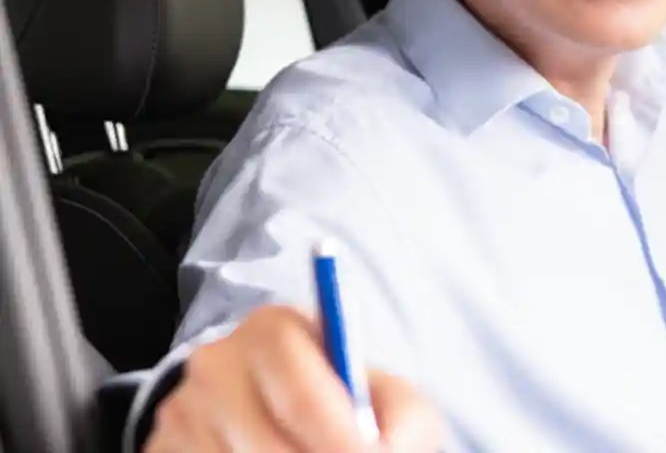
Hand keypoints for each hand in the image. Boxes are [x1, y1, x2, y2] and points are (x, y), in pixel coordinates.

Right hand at [144, 305, 442, 451]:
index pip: (301, 391)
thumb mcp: (388, 398)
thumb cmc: (344, 403)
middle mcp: (215, 364)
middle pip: (261, 442)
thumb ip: (401, 418)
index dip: (337, 437)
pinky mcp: (160, 448)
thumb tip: (383, 450)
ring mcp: (180, 412)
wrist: (276, 409)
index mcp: (274, 329)